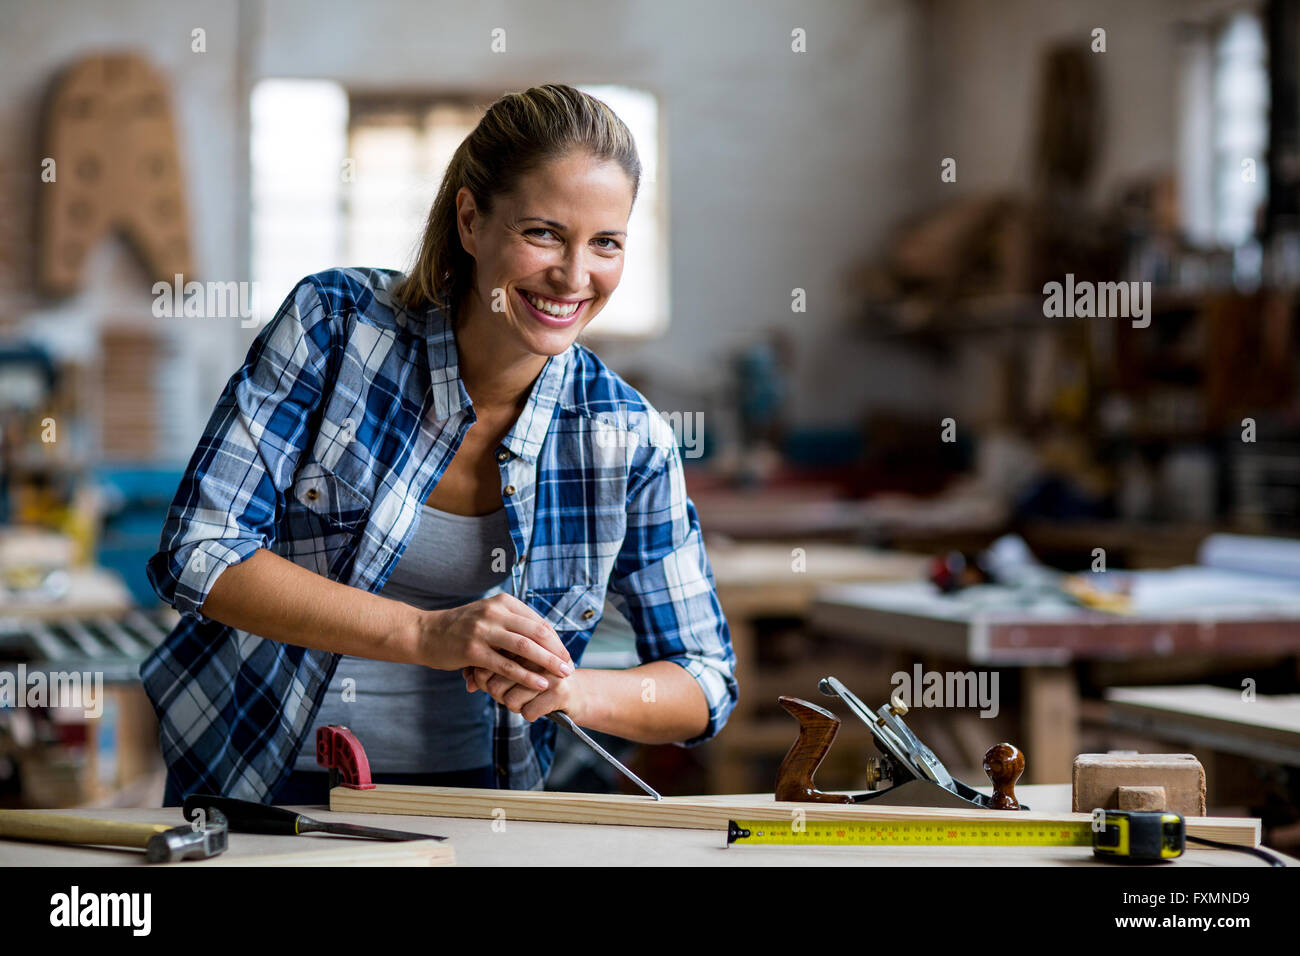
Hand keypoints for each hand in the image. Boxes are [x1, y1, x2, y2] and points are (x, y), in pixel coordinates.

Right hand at [417, 593, 572, 689]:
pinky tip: (539, 684)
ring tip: (562, 674)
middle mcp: (495, 612)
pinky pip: (506, 665)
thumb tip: (543, 640)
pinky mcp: (473, 650)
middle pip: (537, 632)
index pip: (538, 622)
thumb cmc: (460, 628)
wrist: (424, 633)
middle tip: (570, 666)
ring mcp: (483, 630)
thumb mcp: (488, 617)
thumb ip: (513, 625)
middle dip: (557, 651)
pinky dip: (526, 675)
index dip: (556, 640)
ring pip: (525, 647)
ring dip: (547, 662)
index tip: (566, 655)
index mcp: (503, 602)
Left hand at [463, 655, 587, 723]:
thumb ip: (491, 671)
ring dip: (514, 706)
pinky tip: (538, 706)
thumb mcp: (517, 669)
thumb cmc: (539, 679)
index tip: (489, 684)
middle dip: (497, 695)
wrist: (578, 692)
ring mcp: (550, 672)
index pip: (489, 662)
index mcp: (524, 641)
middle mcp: (537, 653)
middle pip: (496, 684)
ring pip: (510, 700)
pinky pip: (527, 712)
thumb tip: (468, 686)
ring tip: (524, 700)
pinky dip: (529, 714)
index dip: (483, 679)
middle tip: (506, 695)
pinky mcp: (560, 691)